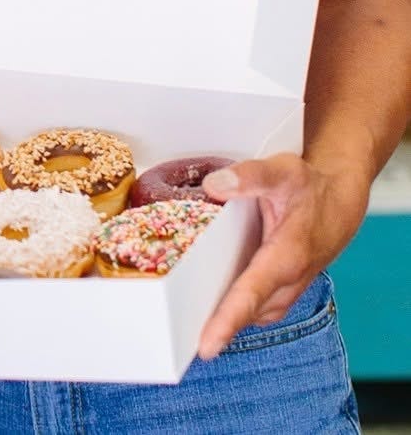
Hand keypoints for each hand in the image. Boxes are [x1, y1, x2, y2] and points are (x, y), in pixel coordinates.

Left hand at [195, 152, 366, 358]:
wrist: (339, 200)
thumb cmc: (309, 188)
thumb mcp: (282, 171)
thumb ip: (248, 176)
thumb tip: (213, 185)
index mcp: (287, 256)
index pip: (251, 293)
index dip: (227, 320)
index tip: (207, 345)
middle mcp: (288, 280)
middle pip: (248, 312)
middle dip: (217, 325)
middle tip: (178, 335)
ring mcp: (287, 288)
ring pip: (254, 313)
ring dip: (227, 319)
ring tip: (188, 322)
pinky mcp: (283, 288)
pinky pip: (258, 306)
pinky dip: (238, 308)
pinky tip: (212, 300)